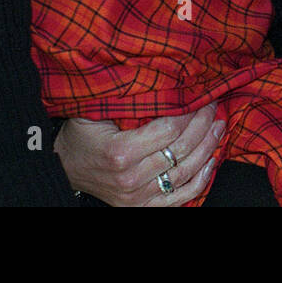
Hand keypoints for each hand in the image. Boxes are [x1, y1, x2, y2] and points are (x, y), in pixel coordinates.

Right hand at [54, 104, 223, 206]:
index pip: (169, 129)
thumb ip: (124, 96)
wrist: (62, 167)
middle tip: (214, 106)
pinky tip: (211, 162)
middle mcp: (130, 178)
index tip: (201, 96)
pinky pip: (179, 198)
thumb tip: (159, 75)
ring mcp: (136, 196)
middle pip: (181, 149)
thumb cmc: (81, 135)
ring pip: (185, 173)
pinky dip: (200, 181)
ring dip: (208, 148)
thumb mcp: (94, 110)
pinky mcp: (140, 207)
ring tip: (219, 127)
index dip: (191, 112)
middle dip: (203, 124)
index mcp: (120, 152)